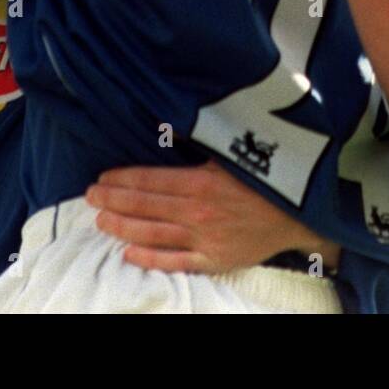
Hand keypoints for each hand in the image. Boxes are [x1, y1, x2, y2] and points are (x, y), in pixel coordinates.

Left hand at [86, 159, 339, 273]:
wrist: (299, 214)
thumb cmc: (265, 178)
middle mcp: (198, 212)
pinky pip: (174, 262)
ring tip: (101, 220)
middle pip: (145, 207)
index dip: (122, 180)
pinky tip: (128, 252)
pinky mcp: (213, 260)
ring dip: (122, 227)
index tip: (101, 179)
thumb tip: (170, 127)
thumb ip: (200, 145)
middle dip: (113, 201)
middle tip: (89, 198)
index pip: (150, 181)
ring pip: (152, 234)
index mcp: (202, 182)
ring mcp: (205, 239)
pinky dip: (149, 258)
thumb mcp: (232, 153)